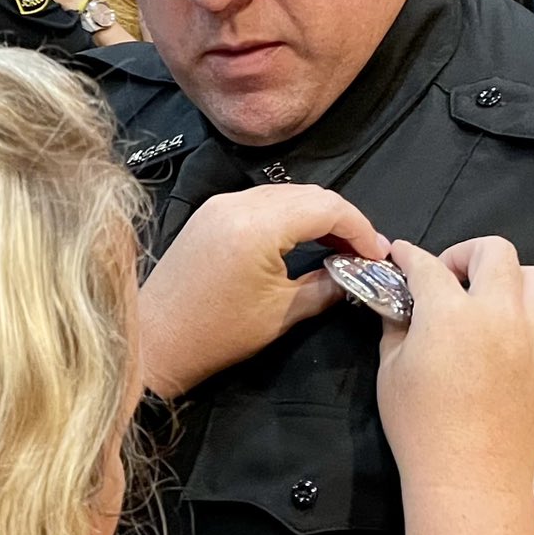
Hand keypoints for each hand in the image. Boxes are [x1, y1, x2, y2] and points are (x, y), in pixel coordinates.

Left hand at [139, 185, 389, 399]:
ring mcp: (221, 204)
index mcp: (258, 226)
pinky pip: (262, 201)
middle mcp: (238, 203)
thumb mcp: (283, 314)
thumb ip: (327, 287)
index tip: (378, 254)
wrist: (155, 340)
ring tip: (340, 247)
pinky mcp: (210, 213)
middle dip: (343, 219)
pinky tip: (304, 240)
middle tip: (364, 252)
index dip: (361, 228)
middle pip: (309, 194)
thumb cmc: (216, 334)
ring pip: (287, 194)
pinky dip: (290, 215)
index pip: (327, 207)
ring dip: (317, 215)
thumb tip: (355, 274)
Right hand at [377, 238, 533, 494]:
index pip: (427, 266)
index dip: (410, 256)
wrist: (471, 476)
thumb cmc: (421, 427)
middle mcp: (498, 313)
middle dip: (468, 254)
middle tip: (452, 277)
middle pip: (495, 251)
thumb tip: (399, 306)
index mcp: (449, 313)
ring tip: (492, 301)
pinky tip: (524, 332)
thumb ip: (396, 328)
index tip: (403, 256)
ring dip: (510, 280)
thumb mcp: (391, 372)